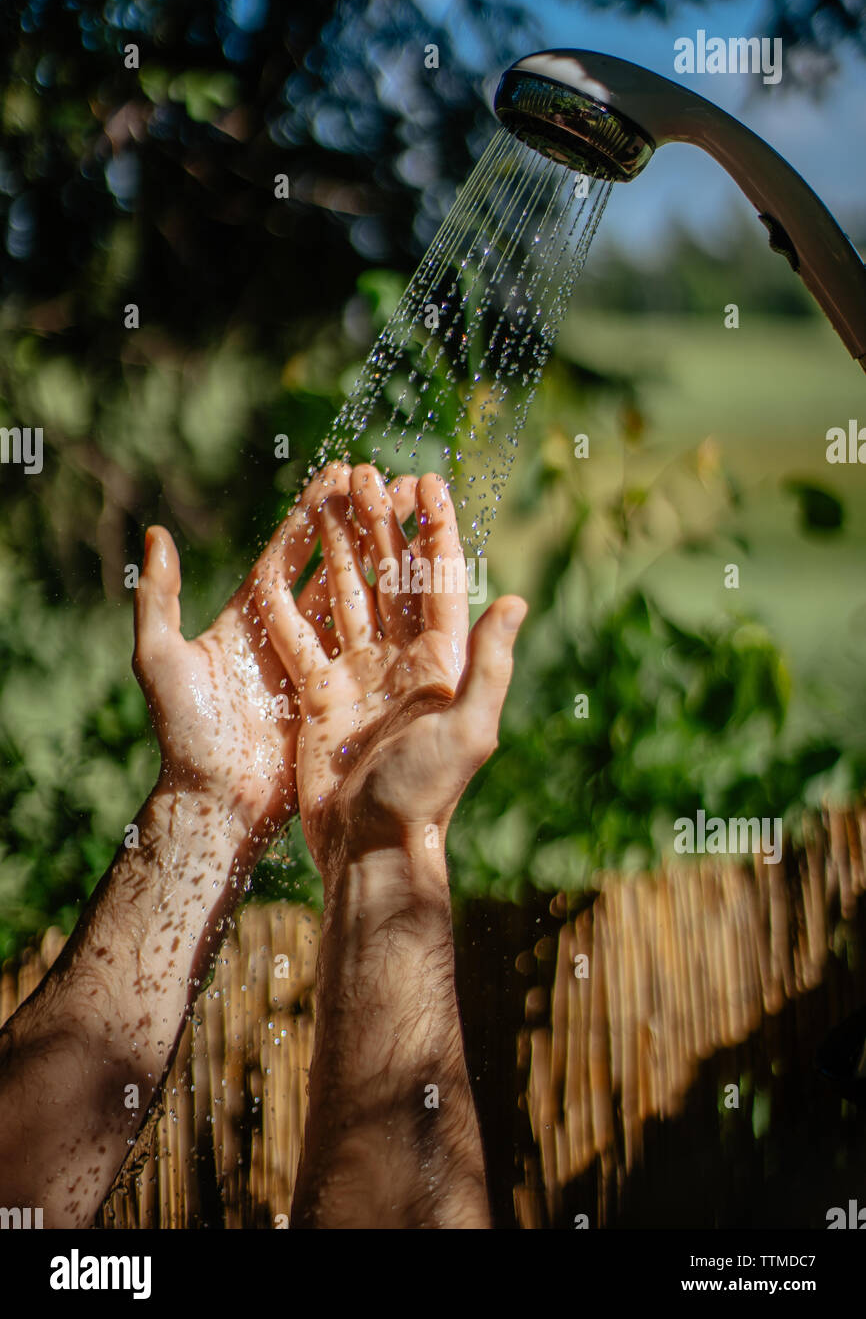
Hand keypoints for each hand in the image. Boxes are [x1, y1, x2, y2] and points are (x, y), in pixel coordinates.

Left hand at [131, 462, 414, 856]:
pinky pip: (368, 650)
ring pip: (355, 602)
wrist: (218, 801)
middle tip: (387, 486)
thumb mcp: (161, 660)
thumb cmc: (186, 733)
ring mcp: (316, 665)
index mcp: (249, 618)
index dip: (310, 514)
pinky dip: (392, 619)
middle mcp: (286, 636)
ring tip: (412, 524)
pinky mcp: (337, 696)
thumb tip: (156, 535)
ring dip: (381, 563)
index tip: (337, 473)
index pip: (285, 552)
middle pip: (328, 567)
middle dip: (357, 525)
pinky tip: (418, 592)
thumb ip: (158, 598)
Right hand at [254, 464, 526, 893]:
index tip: (427, 482)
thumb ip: (489, 664)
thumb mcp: (468, 728)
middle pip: (390, 577)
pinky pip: (301, 639)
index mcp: (441, 662)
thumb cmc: (425, 794)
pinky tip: (274, 566)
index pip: (441, 581)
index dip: (435, 531)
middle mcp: (402, 661)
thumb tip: (517, 600)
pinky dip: (288, 605)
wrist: (370, 849)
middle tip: (365, 474)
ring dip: (337, 548)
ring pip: (346, 596)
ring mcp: (359, 675)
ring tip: (325, 498)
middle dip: (380, 524)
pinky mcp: (320, 695)